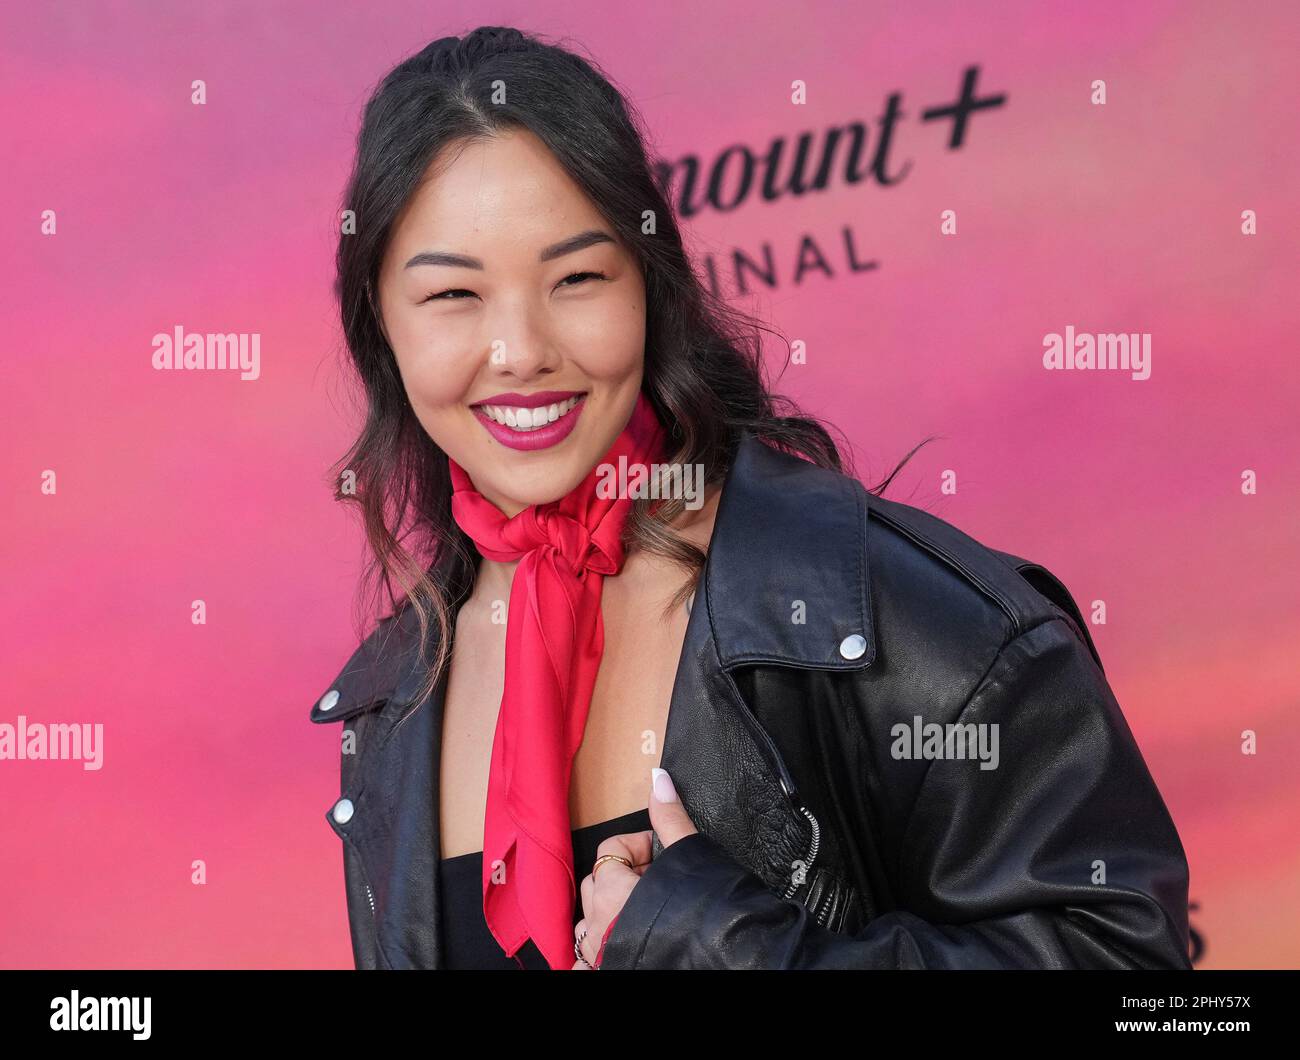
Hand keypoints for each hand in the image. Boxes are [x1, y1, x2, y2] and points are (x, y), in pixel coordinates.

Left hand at [571, 767, 697, 968]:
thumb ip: (670, 820)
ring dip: (609, 910)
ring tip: (642, 910)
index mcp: (612, 891)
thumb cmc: (705, 915)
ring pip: (590, 920)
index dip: (640, 844)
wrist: (721, 962)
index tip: (663, 851)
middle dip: (624, 875)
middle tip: (658, 879)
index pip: (611, 848)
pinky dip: (597, 949)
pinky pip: (584, 960)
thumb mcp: (689, 857)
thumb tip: (659, 780)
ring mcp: (599, 952)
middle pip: (597, 882)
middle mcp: (598, 923)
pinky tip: (619, 944)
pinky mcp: (605, 970)